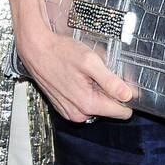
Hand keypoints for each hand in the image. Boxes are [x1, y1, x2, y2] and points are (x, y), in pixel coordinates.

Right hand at [16, 22, 133, 123]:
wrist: (36, 50)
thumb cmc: (60, 53)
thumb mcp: (90, 62)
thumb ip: (110, 81)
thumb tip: (128, 95)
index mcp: (87, 104)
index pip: (122, 112)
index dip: (126, 97)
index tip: (123, 82)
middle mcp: (78, 113)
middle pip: (109, 109)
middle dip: (110, 93)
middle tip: (101, 73)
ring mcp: (70, 112)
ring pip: (97, 107)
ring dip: (97, 92)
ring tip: (87, 74)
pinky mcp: (64, 108)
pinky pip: (84, 105)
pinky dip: (86, 93)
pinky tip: (78, 78)